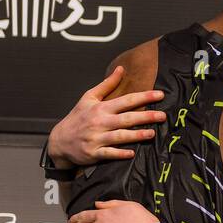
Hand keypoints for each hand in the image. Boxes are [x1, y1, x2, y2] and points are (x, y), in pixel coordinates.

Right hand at [47, 66, 166, 167]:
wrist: (59, 140)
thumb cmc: (77, 117)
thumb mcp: (88, 98)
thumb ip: (107, 84)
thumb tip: (121, 69)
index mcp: (101, 108)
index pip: (126, 100)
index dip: (144, 97)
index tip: (160, 95)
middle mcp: (100, 122)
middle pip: (126, 118)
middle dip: (145, 116)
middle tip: (162, 116)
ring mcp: (96, 138)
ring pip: (119, 136)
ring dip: (136, 135)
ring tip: (152, 133)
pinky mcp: (94, 153)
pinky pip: (109, 153)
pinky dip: (120, 153)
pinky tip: (132, 153)